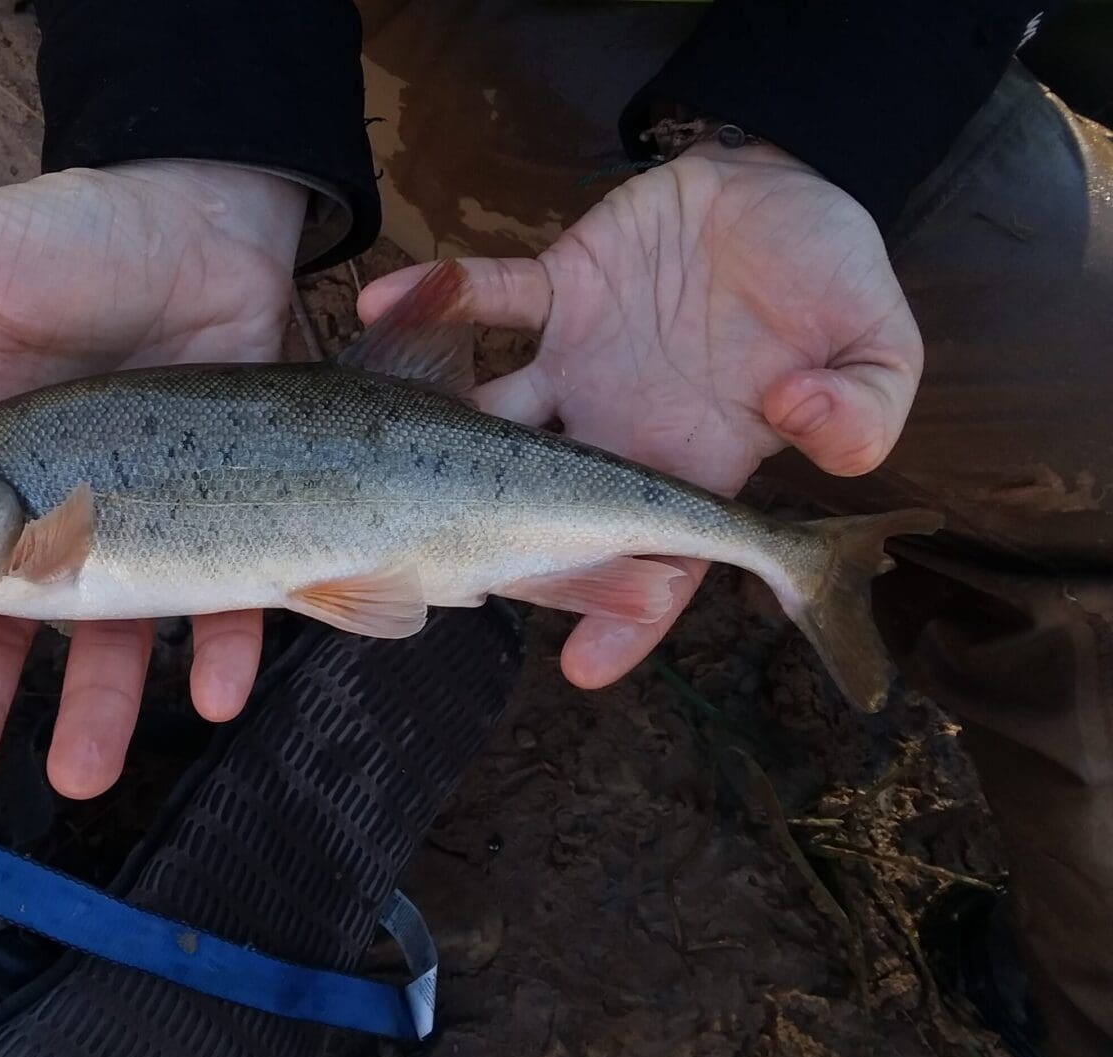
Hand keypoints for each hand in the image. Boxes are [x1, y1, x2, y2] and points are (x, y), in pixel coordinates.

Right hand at [0, 162, 306, 798]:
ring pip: (108, 636)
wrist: (203, 218)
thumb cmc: (69, 233)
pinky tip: (211, 698)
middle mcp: (46, 514)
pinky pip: (225, 599)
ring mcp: (137, 520)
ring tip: (79, 775)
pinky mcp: (223, 512)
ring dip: (93, 710)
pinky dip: (221, 650)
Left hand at [360, 143, 921, 688]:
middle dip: (492, 545)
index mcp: (691, 462)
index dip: (624, 619)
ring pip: (494, 414)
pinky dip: (439, 295)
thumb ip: (862, 407)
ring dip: (435, 432)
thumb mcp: (881, 350)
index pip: (656, 563)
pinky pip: (490, 296)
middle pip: (542, 511)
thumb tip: (810, 425)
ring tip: (375, 459)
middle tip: (430, 566)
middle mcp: (616, 428)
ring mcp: (578, 362)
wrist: (788, 185)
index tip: (583, 670)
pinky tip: (377, 302)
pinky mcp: (559, 289)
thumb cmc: (833, 281)